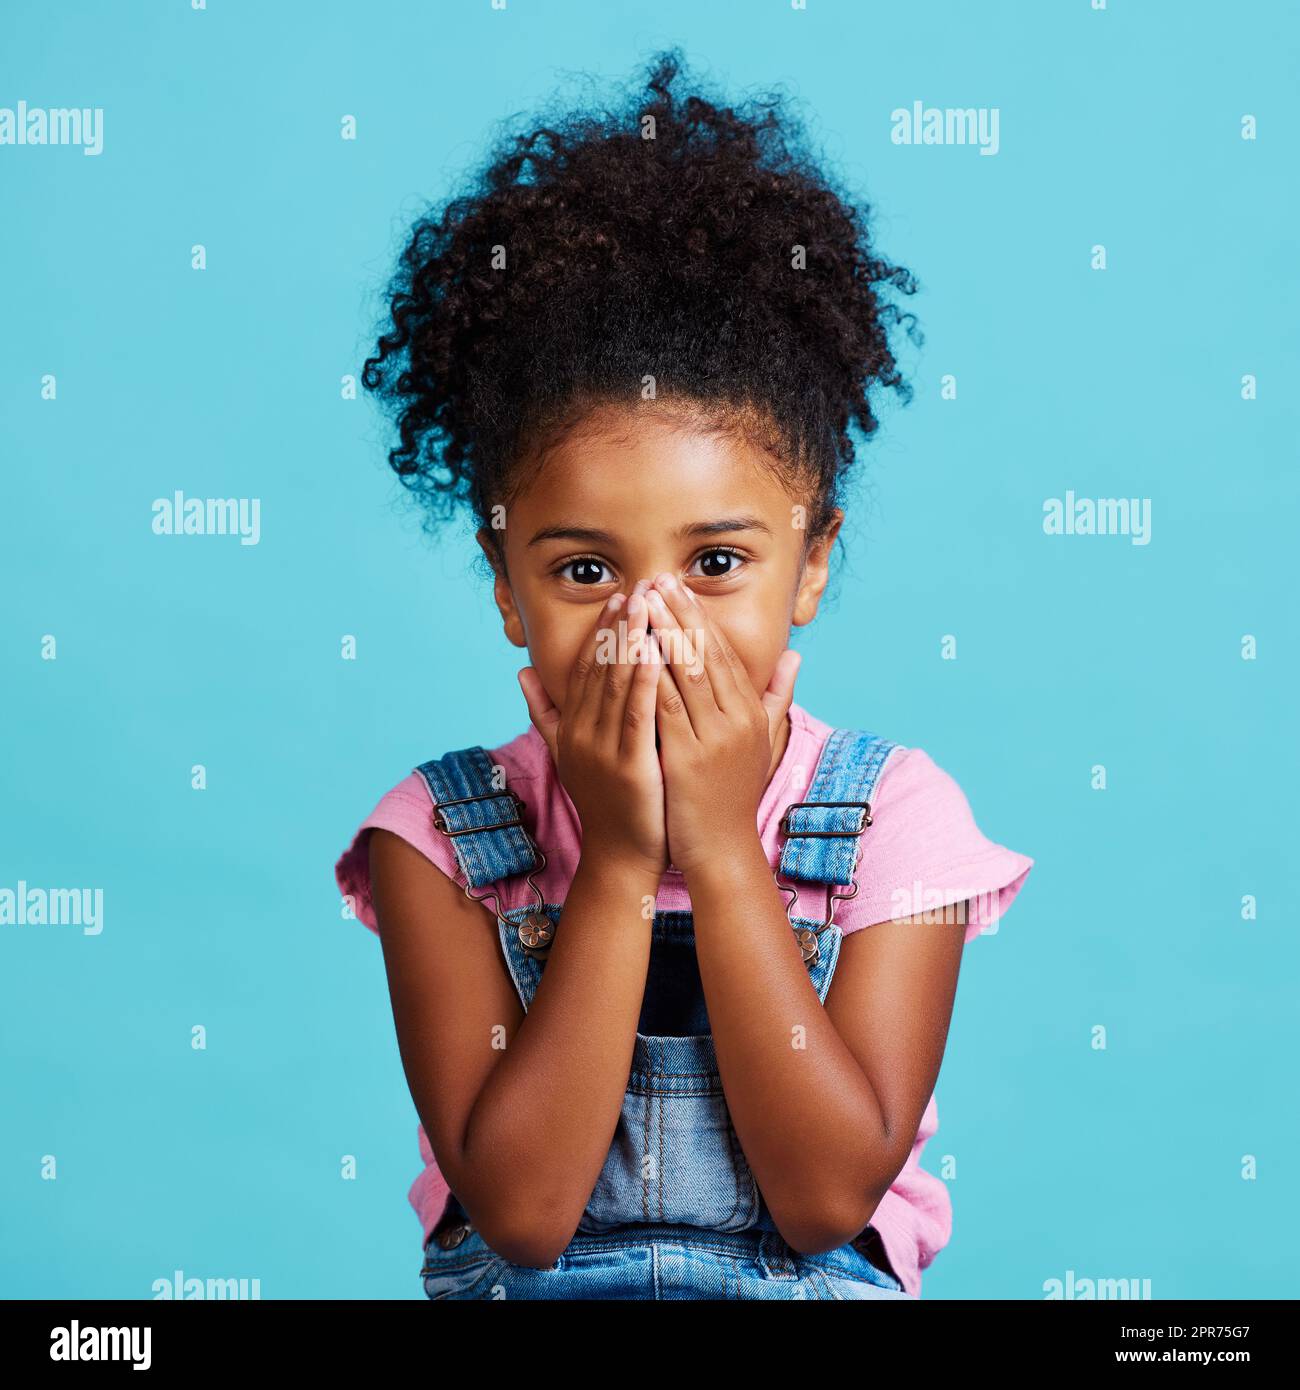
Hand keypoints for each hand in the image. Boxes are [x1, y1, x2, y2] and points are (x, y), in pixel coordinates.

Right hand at [517, 587, 668, 879]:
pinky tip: (656, 651)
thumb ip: (545, 713)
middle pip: (600, 669)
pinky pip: (636, 714)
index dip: (600, 633)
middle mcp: (581, 734)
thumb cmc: (606, 804)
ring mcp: (602, 749)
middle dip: (619, 626)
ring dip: (632, 641)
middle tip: (637, 588)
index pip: (585, 669)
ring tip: (648, 605)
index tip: (618, 599)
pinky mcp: (628, 765)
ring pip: (616, 685)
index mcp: (571, 728)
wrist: (621, 857)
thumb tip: (521, 673)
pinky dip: (644, 680)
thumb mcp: (568, 754)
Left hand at [643, 573, 800, 875]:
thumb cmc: (734, 797)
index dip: (698, 617)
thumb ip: (777, 698)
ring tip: (641, 602)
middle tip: (656, 579)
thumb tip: (795, 656)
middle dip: (678, 613)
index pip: (723, 652)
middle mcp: (737, 719)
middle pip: (705, 653)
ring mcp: (714, 738)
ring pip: (684, 671)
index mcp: (751, 713)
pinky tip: (632, 649)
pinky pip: (664, 705)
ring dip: (660, 631)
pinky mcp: (687, 757)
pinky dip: (649, 673)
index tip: (677, 587)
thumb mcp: (762, 743)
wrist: (722, 851)